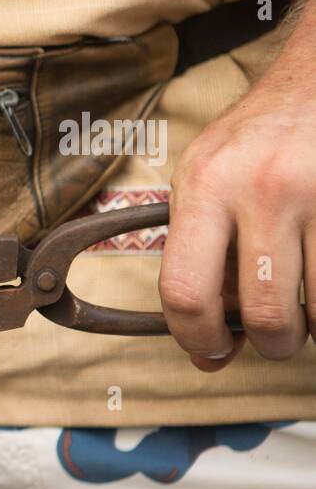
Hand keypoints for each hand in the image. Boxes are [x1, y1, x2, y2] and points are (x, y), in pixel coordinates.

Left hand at [160, 0, 315, 370]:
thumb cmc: (260, 136)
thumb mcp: (208, 181)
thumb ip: (200, 259)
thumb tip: (209, 352)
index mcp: (204, 185)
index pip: (185, 290)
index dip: (197, 338)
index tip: (210, 351)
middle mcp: (261, 186)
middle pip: (265, 311)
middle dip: (272, 342)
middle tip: (277, 336)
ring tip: (310, 305)